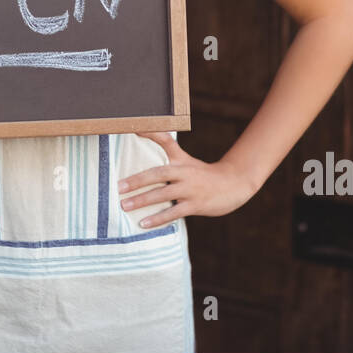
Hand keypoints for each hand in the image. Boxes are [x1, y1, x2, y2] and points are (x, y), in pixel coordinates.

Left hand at [117, 131, 257, 228]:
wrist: (233, 184)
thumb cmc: (204, 175)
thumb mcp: (187, 162)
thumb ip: (168, 158)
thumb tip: (143, 155)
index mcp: (181, 160)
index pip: (166, 141)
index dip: (151, 133)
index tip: (133, 128)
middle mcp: (184, 172)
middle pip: (158, 173)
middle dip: (137, 180)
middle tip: (119, 187)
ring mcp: (190, 189)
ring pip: (163, 194)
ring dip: (143, 200)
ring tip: (125, 205)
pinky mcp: (195, 205)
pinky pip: (173, 212)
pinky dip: (158, 218)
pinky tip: (143, 223)